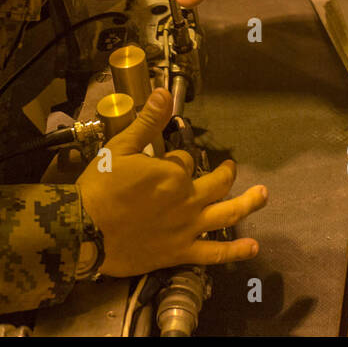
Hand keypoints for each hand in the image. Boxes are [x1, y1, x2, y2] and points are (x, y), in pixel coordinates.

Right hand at [76, 87, 267, 276]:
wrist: (84, 231)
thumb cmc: (99, 187)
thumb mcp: (119, 147)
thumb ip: (146, 122)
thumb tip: (163, 92)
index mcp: (173, 173)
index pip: (184, 160)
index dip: (175, 159)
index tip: (162, 161)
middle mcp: (187, 200)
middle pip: (215, 184)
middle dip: (225, 173)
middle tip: (230, 168)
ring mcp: (187, 228)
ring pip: (227, 214)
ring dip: (249, 204)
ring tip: (263, 195)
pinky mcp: (180, 253)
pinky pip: (214, 253)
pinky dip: (236, 251)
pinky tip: (253, 247)